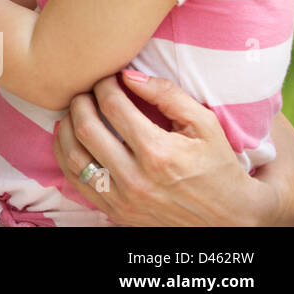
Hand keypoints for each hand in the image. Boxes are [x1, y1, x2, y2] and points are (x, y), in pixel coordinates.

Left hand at [52, 70, 272, 224]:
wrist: (229, 218)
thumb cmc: (217, 165)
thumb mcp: (204, 124)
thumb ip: (167, 94)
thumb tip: (128, 75)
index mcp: (159, 153)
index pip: (112, 106)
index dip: (104, 84)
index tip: (108, 78)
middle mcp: (136, 178)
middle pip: (85, 127)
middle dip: (80, 101)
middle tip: (87, 91)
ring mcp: (122, 199)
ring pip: (72, 155)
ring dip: (66, 126)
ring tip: (76, 111)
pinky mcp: (115, 212)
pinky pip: (75, 180)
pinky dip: (65, 154)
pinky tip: (72, 138)